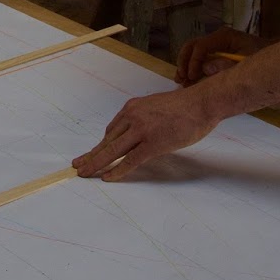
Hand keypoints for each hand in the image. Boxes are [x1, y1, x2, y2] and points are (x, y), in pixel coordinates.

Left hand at [71, 88, 219, 181]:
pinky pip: (130, 160)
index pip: (112, 130)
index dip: (102, 144)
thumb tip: (138, 133)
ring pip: (113, 150)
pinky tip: (107, 177)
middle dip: (91, 154)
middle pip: (107, 140)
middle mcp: (132, 117)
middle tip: (77, 165)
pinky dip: (117, 170)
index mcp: (132, 108)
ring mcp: (141, 130)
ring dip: (96, 163)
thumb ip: (144, 119)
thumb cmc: (185, 107)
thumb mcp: (156, 107)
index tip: (94, 153)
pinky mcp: (152, 143)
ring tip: (85, 173)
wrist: (201, 103)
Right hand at [176, 27, 263, 85]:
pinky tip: (187, 80)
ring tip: (181, 81)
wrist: (273, 60)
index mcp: (224, 37)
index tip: (192, 77)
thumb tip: (205, 68)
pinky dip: (191, 68)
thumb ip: (226, 66)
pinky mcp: (215, 54)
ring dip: (184, 66)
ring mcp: (215, 45)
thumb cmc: (262, 59)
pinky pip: (198, 58)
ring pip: (191, 51)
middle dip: (184, 62)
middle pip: (192, 46)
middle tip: (181, 79)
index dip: (194, 61)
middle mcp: (216, 39)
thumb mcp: (247, 63)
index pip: (201, 46)